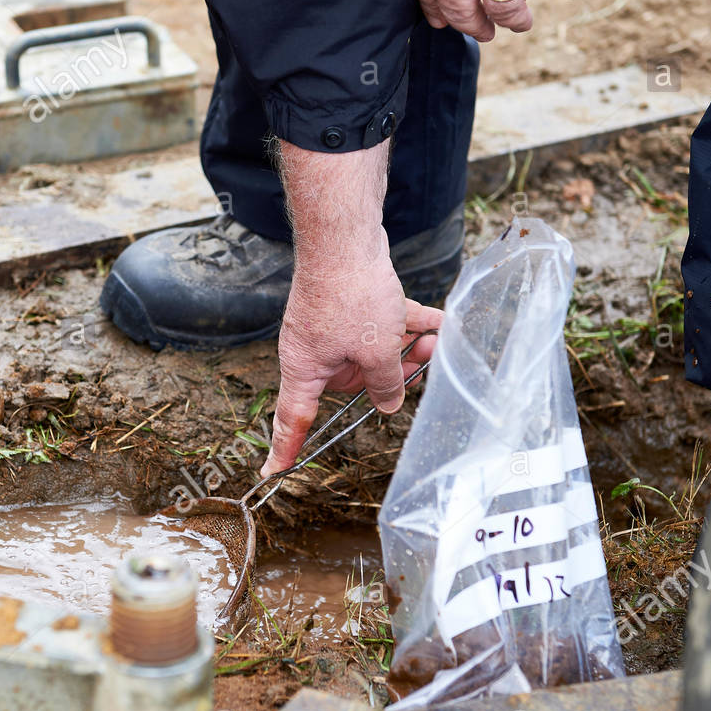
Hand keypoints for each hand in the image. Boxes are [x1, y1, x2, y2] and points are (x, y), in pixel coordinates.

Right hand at [262, 249, 441, 476]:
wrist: (345, 238)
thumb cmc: (351, 296)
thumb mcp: (376, 352)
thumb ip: (385, 385)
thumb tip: (389, 404)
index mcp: (306, 369)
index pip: (291, 420)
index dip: (283, 448)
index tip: (271, 472)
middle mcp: (314, 350)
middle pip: (352, 381)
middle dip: (390, 376)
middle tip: (422, 367)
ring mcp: (332, 325)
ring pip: (372, 349)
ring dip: (406, 347)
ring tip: (436, 341)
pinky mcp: (350, 302)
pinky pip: (380, 321)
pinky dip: (407, 323)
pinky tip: (438, 321)